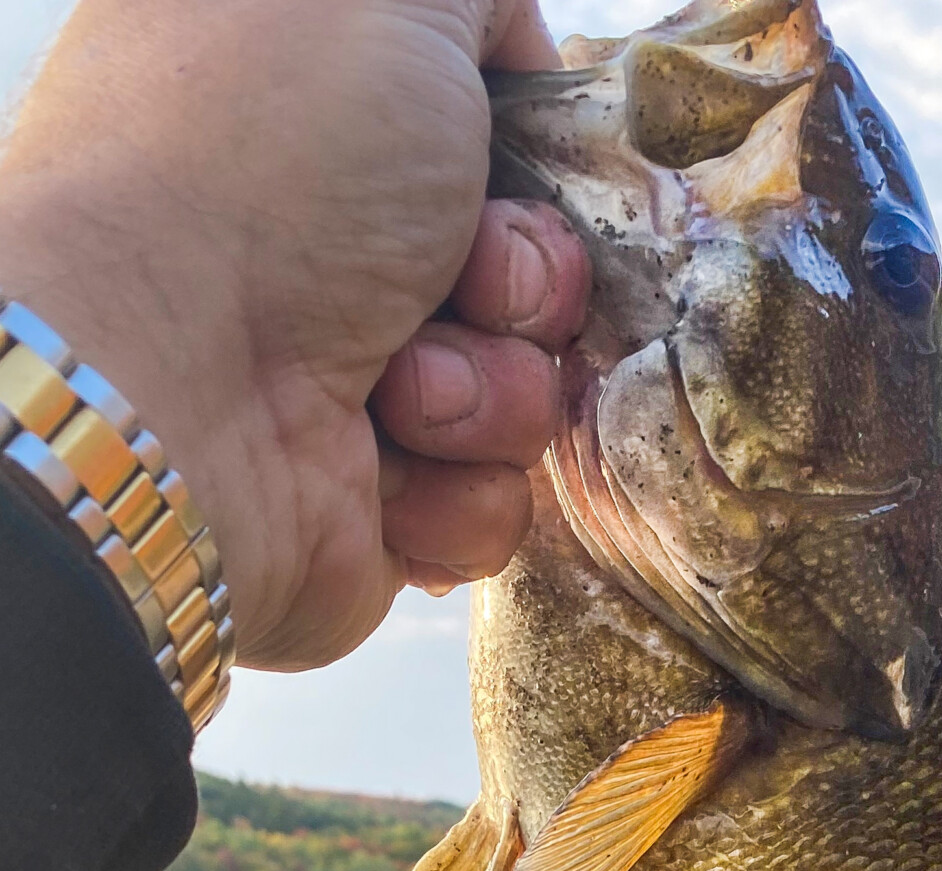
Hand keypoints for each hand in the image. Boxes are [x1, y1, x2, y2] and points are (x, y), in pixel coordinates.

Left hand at [0, 0, 591, 672]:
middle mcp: (319, 243)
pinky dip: (452, 488)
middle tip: (460, 277)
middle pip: (525, 270)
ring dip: (485, 389)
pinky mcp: (362, 502)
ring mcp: (343, 381)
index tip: (511, 153)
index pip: (484, 133)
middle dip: (521, 280)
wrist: (168, 392)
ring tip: (398, 388)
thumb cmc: (257, 171)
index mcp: (310, 116)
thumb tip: (510, 37)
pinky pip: (485, 504)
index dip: (523, 150)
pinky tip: (384, 465)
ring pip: (518, 394)